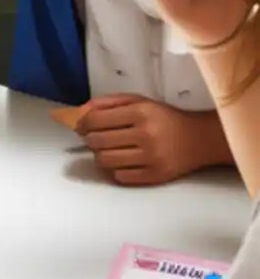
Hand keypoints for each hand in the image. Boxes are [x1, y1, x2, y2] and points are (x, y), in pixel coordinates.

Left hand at [76, 95, 220, 184]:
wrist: (200, 139)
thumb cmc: (162, 118)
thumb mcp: (137, 101)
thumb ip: (106, 103)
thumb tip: (78, 114)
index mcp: (140, 112)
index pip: (95, 121)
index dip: (83, 124)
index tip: (83, 126)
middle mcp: (146, 135)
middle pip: (97, 141)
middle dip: (90, 140)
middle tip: (96, 138)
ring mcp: (152, 157)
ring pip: (105, 160)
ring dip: (100, 156)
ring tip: (108, 150)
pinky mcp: (156, 176)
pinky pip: (120, 177)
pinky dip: (115, 170)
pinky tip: (123, 162)